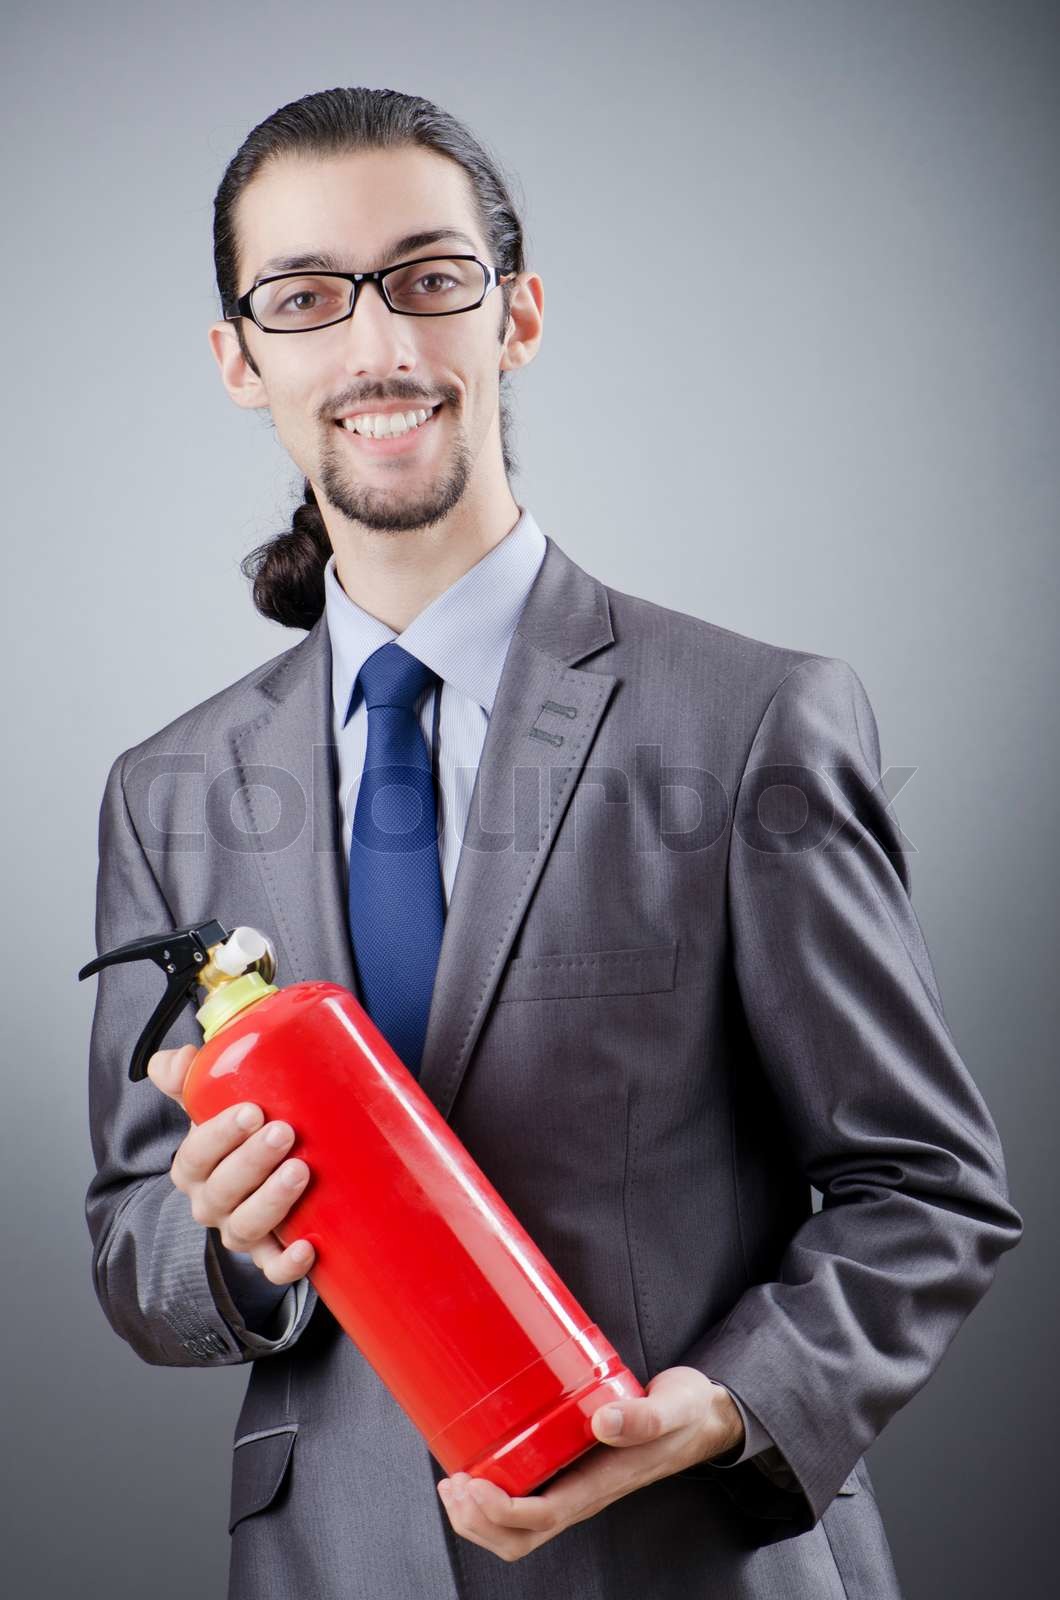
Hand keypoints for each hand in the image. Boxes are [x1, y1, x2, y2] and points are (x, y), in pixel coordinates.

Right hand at [146, 1043, 314, 1285]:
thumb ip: (189, 1076)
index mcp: (193, 1167)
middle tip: (284, 1132)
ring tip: (300, 1170)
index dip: (220, 1135)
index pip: (195, 1154)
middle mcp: (210, 1203)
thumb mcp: (210, 1100)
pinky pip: (271, 1268)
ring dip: (271, 1202)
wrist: (266, 1170)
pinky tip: (308, 1248)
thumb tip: (178, 1059)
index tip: (253, 1110)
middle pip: (221, 1191)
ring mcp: (239, 1229)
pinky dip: (286, 1264)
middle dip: (251, 1162)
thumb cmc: (239, 1132)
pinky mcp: (269, 1252)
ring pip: (244, 1228)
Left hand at [436, 1366, 742, 1562]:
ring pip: (516, 1529)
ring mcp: (574, 1489)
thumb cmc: (685, 1415)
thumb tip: (603, 1421)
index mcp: (600, 1486)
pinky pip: (524, 1503)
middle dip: (477, 1520)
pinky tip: (477, 1468)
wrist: (701, 1419)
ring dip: (477, 1516)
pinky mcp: (569, 1473)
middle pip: (518, 1537)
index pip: (540, 1518)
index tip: (471, 1483)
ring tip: (454, 1483)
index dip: (498, 1512)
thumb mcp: (671, 1409)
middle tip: (453, 1482)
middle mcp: (582, 1496)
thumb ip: (642, 1417)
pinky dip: (490, 1498)